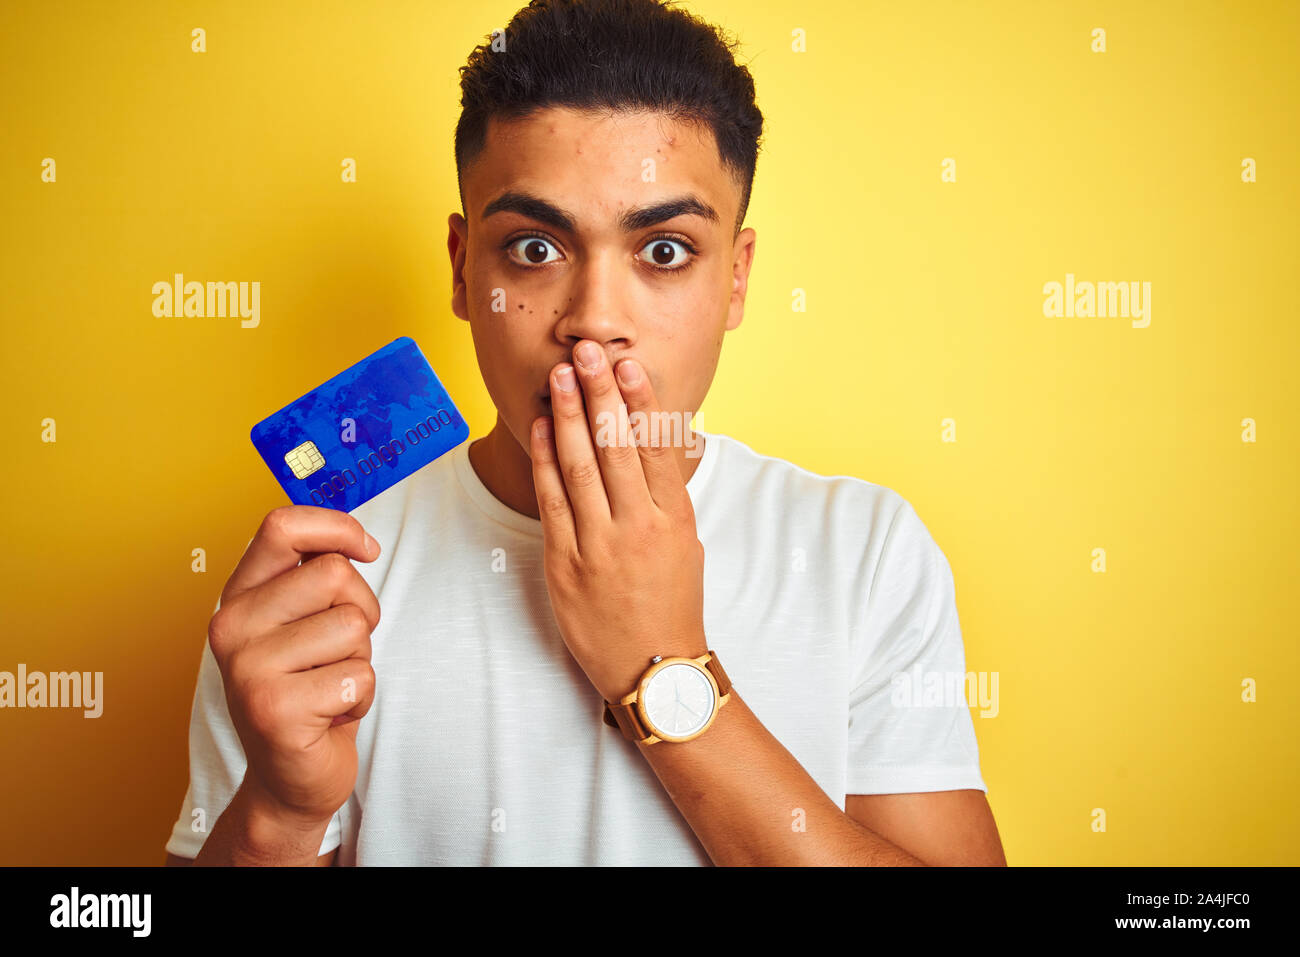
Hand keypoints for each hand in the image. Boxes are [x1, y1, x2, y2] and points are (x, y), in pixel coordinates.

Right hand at [206, 505, 381, 826]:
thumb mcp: (303, 624)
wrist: (288, 778)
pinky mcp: (274, 710)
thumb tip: (354, 541)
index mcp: (238, 597)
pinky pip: (359, 676)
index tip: (365, 549)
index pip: (282, 527)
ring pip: (353, 626)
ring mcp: (249, 669)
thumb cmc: (308, 689)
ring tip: (329, 684)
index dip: (336, 527)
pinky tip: (329, 714)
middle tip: (338, 651)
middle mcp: (232, 627)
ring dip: (360, 659)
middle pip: (334, 574)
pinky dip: (360, 697)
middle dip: (360, 610)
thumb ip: (314, 578)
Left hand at [528, 340, 707, 703]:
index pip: (654, 448)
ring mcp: (598, 546)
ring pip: (579, 467)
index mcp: (674, 520)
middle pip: (614, 447)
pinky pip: (551, 502)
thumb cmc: (674, 605)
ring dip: (567, 416)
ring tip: (560, 377)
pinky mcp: (564, 565)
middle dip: (598, 394)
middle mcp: (637, 527)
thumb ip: (666, 498)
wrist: (655, 670)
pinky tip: (539, 428)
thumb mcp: (687, 546)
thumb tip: (652, 447)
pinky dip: (543, 461)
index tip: (629, 366)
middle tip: (587, 353)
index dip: (640, 403)